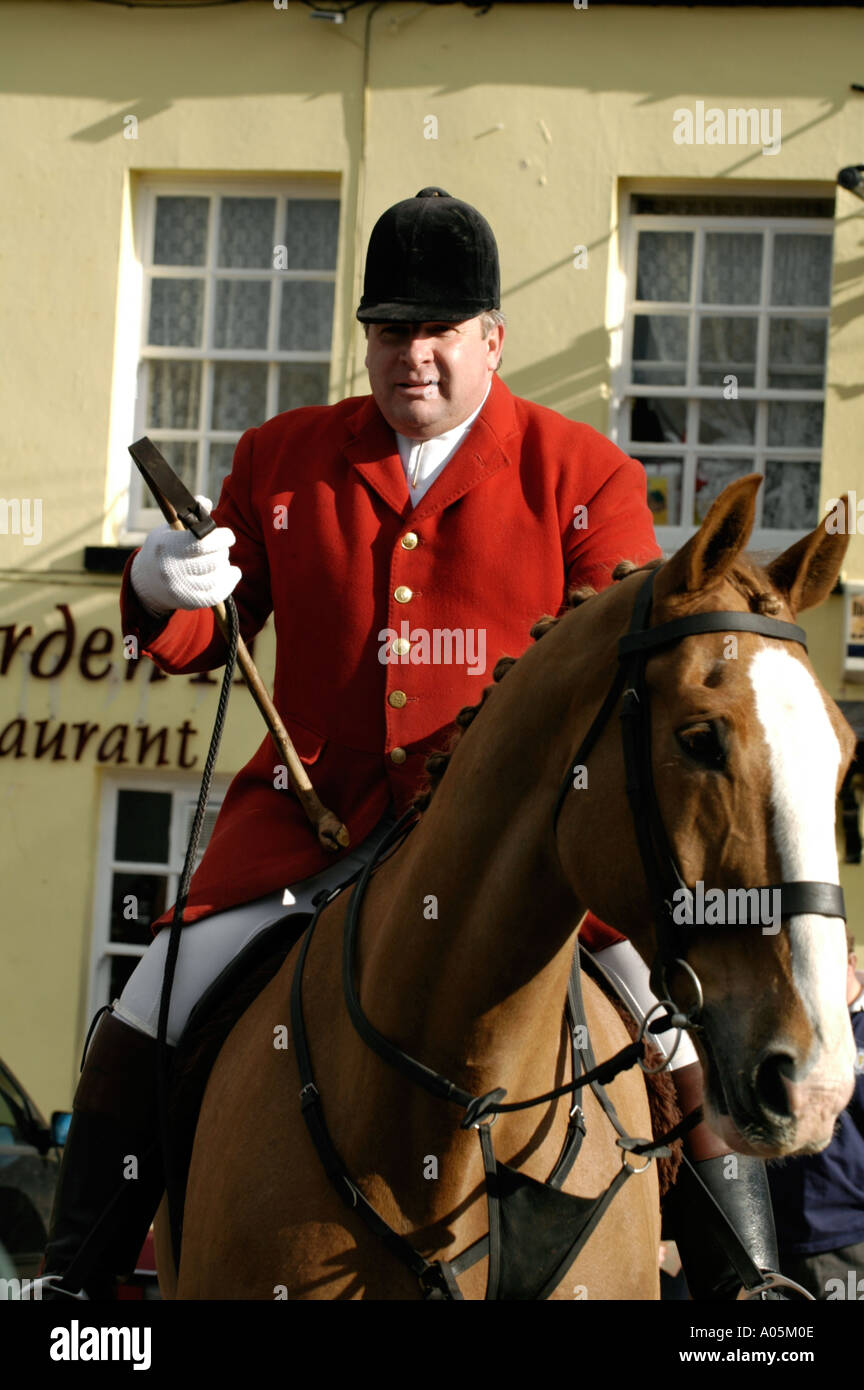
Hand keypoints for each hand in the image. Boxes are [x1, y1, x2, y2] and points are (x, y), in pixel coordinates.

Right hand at [131, 497, 240, 615]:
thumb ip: (191, 515)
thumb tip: (204, 501)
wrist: (145, 581)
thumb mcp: (170, 528)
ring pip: (216, 578)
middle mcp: (172, 569)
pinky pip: (215, 595)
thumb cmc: (163, 548)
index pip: (202, 543)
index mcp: (168, 547)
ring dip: (225, 567)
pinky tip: (231, 574)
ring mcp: (180, 588)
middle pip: (212, 561)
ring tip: (223, 560)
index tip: (228, 535)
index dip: (221, 538)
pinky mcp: (187, 602)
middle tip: (222, 548)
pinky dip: (228, 584)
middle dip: (223, 552)